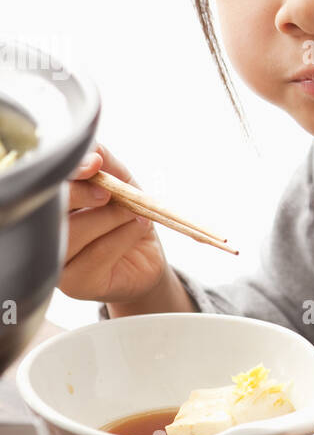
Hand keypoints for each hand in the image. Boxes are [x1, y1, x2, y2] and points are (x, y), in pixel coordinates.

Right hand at [60, 142, 167, 302]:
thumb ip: (106, 163)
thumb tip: (93, 150)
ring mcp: (57, 262)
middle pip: (51, 211)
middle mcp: (46, 235)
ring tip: (134, 213)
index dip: (68, 173)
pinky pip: (97, 253)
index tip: (94, 164)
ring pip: (74, 232)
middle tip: (111, 193)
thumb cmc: (127, 218)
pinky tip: (138, 228)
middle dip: (84, 194)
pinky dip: (123, 235)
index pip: (46, 187)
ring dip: (110, 217)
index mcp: (51, 207)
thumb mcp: (121, 183)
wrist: (146, 258)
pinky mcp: (76, 284)